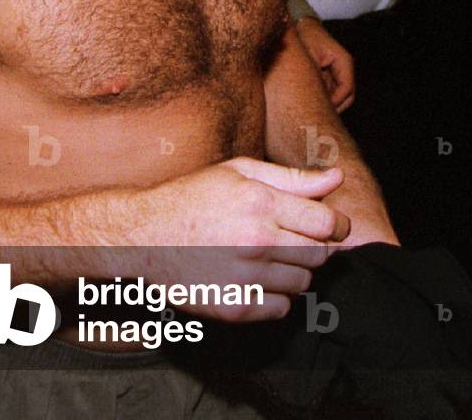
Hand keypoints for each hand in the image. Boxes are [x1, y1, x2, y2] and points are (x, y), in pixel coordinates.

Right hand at [131, 158, 348, 321]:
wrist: (144, 235)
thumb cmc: (193, 196)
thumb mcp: (238, 171)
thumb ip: (291, 177)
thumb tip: (337, 178)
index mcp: (260, 201)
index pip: (328, 223)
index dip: (336, 224)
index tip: (329, 225)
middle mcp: (256, 240)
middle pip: (321, 255)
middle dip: (315, 247)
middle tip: (290, 238)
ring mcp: (246, 277)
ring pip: (303, 283)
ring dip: (294, 271)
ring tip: (266, 256)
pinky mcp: (236, 306)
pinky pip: (282, 308)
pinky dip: (275, 296)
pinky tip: (253, 277)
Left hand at [296, 17, 354, 112]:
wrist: (300, 25)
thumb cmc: (304, 37)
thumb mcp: (308, 56)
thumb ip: (315, 76)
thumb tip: (317, 97)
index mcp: (344, 61)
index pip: (346, 88)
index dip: (336, 102)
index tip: (322, 110)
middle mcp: (344, 67)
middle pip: (347, 95)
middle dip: (335, 107)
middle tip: (319, 117)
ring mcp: (338, 71)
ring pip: (340, 95)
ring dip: (329, 104)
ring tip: (314, 112)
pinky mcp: (330, 74)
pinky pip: (331, 91)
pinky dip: (324, 98)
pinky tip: (311, 102)